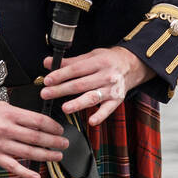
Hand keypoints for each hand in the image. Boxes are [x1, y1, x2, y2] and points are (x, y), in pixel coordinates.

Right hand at [0, 99, 68, 177]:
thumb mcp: (4, 106)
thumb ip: (21, 114)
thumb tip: (40, 122)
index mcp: (11, 115)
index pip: (38, 121)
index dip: (52, 126)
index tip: (59, 129)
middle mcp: (7, 130)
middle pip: (36, 137)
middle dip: (54, 141)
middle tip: (64, 143)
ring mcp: (1, 145)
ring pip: (29, 152)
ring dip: (46, 155)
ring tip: (57, 155)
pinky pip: (14, 167)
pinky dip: (26, 173)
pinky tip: (37, 175)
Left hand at [40, 46, 154, 126]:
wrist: (131, 65)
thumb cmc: (108, 60)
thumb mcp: (90, 56)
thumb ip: (69, 62)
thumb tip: (48, 63)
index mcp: (98, 62)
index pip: (76, 69)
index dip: (61, 75)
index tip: (47, 80)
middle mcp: (106, 75)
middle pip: (80, 84)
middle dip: (61, 90)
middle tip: (46, 94)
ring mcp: (112, 89)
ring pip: (92, 97)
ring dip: (77, 103)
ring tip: (65, 108)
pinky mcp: (116, 100)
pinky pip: (107, 110)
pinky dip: (100, 116)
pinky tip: (91, 121)